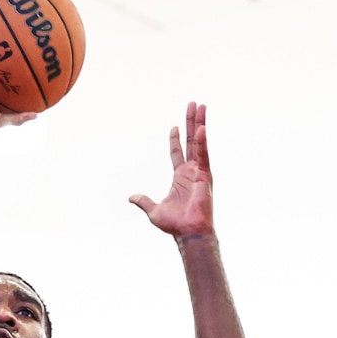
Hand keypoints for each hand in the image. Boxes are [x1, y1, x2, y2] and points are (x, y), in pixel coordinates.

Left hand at [127, 103, 214, 239]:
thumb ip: (144, 201)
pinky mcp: (205, 176)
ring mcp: (199, 172)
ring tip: (201, 106)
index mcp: (180, 177)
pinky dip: (202, 142)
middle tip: (194, 104)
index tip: (174, 126)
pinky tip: (201, 128)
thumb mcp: (153, 210)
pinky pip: (203, 155)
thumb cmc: (175, 225)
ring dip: (200, 124)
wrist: (187, 233)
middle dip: (192, 122)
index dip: (175, 139)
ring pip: (199, 143)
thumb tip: (131, 197)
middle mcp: (191, 171)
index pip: (177, 153)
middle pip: (191, 141)